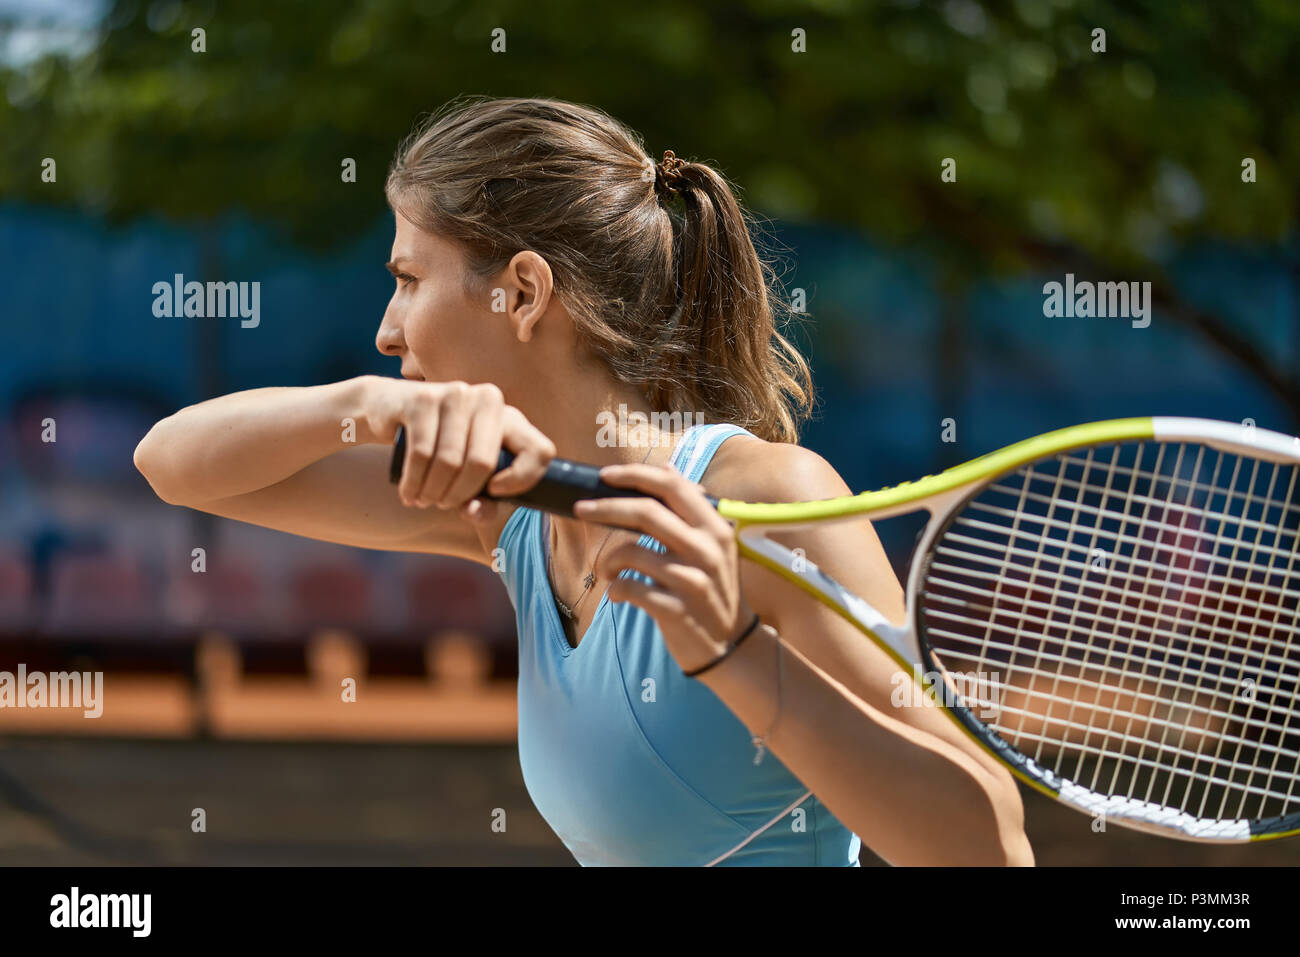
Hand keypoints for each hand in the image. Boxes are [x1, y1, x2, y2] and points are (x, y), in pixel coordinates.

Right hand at [359, 376, 555, 511]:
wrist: (387, 410)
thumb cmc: (438, 450)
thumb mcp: (467, 480)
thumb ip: (482, 504)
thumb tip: (474, 512)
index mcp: (511, 418)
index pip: (541, 451)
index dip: (523, 480)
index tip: (494, 492)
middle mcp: (489, 400)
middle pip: (484, 463)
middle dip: (459, 495)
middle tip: (442, 505)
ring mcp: (457, 394)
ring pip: (450, 461)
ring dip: (433, 492)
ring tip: (423, 500)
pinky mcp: (423, 398)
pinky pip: (422, 453)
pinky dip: (414, 483)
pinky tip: (409, 493)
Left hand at [575, 462, 753, 674]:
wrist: (732, 646)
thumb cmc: (714, 590)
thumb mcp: (715, 546)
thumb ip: (690, 510)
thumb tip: (666, 468)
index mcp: (715, 528)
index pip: (673, 486)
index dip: (635, 476)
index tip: (605, 475)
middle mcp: (707, 550)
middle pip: (646, 512)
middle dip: (605, 507)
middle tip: (580, 509)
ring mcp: (692, 580)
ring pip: (630, 552)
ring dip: (607, 560)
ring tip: (607, 570)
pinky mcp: (676, 610)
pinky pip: (629, 588)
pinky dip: (615, 589)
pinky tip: (618, 594)